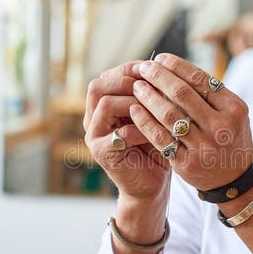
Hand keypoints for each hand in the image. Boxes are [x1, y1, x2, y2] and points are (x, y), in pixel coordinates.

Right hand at [84, 61, 170, 203]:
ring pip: (105, 104)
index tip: (153, 67)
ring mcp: (94, 137)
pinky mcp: (102, 154)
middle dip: (126, 80)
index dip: (129, 69)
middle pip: (97, 86)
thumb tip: (160, 67)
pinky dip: (141, 128)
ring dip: (133, 101)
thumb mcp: (153, 116)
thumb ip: (150, 95)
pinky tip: (158, 131)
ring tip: (154, 105)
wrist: (151, 186)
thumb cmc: (156, 148)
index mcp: (102, 108)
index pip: (107, 77)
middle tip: (150, 83)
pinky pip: (119, 132)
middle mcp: (93, 120)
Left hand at [129, 53, 252, 190]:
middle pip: (182, 94)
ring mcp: (203, 147)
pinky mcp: (186, 163)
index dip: (177, 66)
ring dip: (149, 97)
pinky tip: (135, 110)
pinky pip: (160, 138)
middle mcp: (220, 128)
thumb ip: (210, 93)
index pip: (201, 80)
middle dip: (159, 77)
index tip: (160, 59)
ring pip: (168, 115)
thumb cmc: (229, 137)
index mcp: (234, 109)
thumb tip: (174, 67)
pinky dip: (145, 121)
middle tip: (144, 67)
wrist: (234, 178)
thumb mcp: (232, 113)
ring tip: (137, 86)